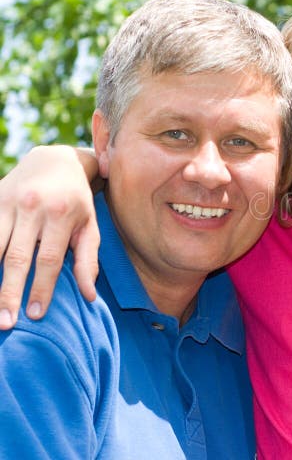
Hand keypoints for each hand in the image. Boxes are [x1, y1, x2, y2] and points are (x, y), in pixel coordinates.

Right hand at [0, 146, 98, 327]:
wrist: (55, 161)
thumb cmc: (77, 201)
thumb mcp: (91, 226)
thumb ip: (88, 261)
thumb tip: (90, 296)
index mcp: (62, 214)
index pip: (49, 260)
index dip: (41, 289)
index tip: (35, 316)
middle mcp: (34, 207)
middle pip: (17, 258)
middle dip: (9, 293)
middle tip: (6, 323)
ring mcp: (9, 202)